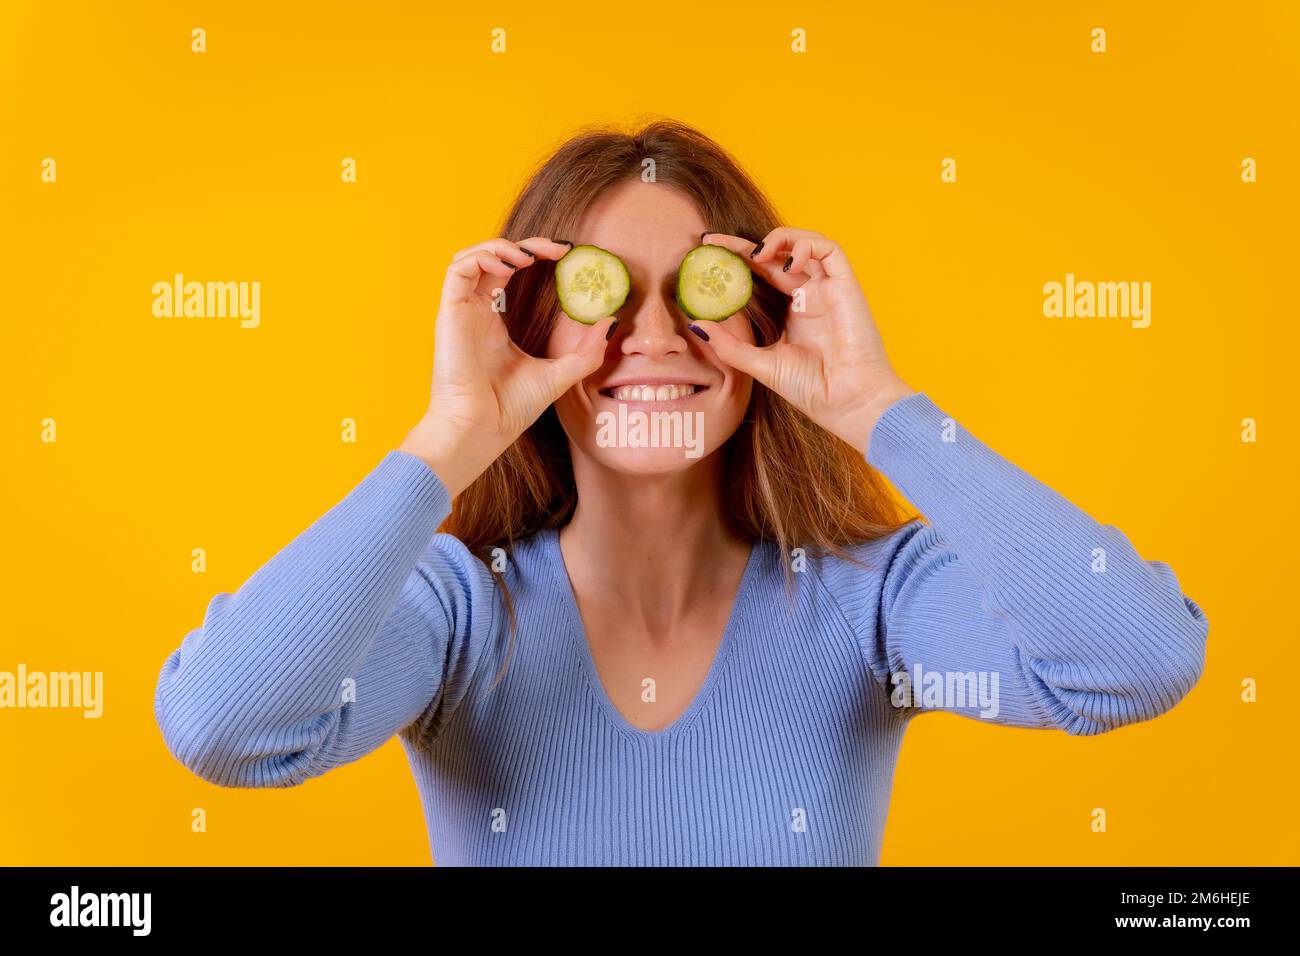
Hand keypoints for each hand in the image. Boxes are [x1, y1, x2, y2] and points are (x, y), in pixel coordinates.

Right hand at [399, 237, 615, 495]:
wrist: (480, 430)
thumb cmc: (509, 410)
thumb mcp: (559, 375)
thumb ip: (585, 351)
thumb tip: (610, 321)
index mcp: (494, 321)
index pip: (510, 271)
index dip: (537, 255)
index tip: (569, 254)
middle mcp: (475, 311)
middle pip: (495, 258)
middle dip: (529, 244)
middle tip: (562, 248)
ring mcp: (461, 310)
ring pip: (473, 256)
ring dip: (505, 245)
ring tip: (535, 255)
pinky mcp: (450, 311)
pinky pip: (459, 267)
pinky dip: (486, 255)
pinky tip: (515, 263)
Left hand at [694, 228, 915, 455]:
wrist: (847, 403)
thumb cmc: (812, 389)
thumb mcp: (761, 364)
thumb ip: (730, 346)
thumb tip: (696, 325)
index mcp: (792, 311)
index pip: (761, 273)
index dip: (736, 258)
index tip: (708, 249)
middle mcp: (810, 296)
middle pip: (777, 255)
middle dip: (746, 244)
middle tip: (715, 241)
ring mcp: (829, 289)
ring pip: (806, 244)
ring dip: (781, 238)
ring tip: (757, 253)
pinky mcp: (847, 287)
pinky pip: (831, 251)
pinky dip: (807, 246)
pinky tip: (787, 262)